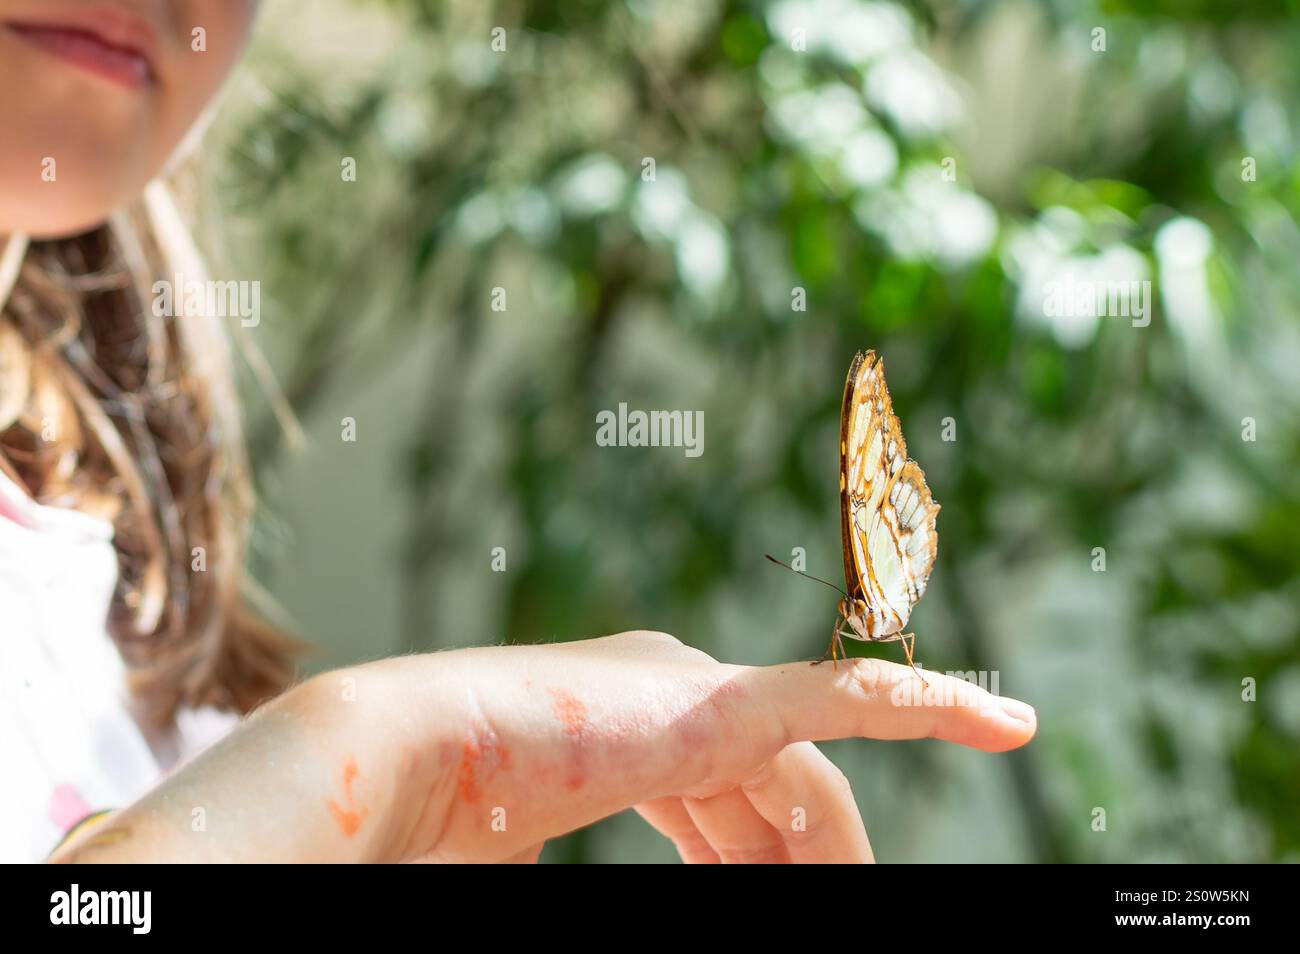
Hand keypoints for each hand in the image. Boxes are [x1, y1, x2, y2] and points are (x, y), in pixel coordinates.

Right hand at [50, 632, 1035, 863]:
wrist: (392, 767)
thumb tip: (527, 850)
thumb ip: (557, 847)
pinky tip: (1002, 722)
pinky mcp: (720, 701)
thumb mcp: (524, 847)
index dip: (746, 855)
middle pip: (771, 794)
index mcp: (618, 726)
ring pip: (812, 777)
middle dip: (796, 867)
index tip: (765, 893)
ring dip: (838, 851)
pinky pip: (853, 699)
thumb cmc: (427, 824)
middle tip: (812, 914)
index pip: (715, 797)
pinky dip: (932, 705)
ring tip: (861, 898)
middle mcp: (662, 691)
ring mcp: (692, 690)